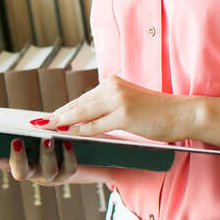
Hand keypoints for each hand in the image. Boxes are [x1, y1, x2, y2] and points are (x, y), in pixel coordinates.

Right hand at [0, 136, 80, 184]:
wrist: (71, 156)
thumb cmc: (40, 140)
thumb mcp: (27, 136)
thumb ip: (13, 132)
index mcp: (15, 162)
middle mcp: (30, 172)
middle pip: (21, 172)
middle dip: (18, 158)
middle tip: (17, 141)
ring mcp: (48, 175)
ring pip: (47, 171)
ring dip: (46, 154)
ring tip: (47, 138)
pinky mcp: (66, 174)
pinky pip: (68, 169)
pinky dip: (68, 155)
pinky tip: (67, 142)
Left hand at [40, 74, 197, 143]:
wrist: (183, 113)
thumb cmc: (157, 113)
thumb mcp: (128, 105)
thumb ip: (107, 108)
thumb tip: (83, 121)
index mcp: (112, 83)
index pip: (82, 99)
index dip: (62, 110)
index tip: (46, 117)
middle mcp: (112, 87)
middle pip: (77, 105)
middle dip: (56, 116)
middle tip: (37, 124)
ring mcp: (118, 100)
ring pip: (82, 114)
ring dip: (61, 124)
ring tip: (44, 130)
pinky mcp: (124, 115)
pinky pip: (95, 126)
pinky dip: (78, 132)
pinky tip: (66, 136)